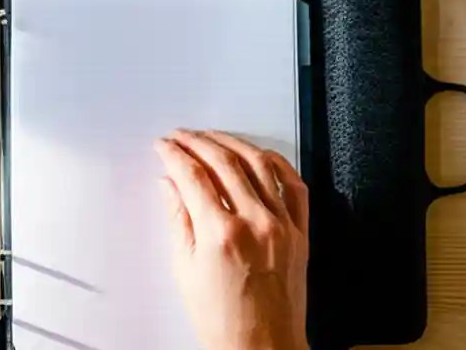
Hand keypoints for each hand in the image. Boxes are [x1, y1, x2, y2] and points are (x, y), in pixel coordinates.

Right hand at [154, 130, 308, 349]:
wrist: (263, 347)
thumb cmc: (223, 321)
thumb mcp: (185, 270)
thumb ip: (178, 219)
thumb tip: (169, 185)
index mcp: (221, 234)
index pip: (193, 175)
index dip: (175, 154)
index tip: (164, 146)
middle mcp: (255, 223)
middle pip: (224, 162)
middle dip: (198, 142)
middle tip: (181, 136)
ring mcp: (282, 225)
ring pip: (259, 164)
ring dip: (232, 143)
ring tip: (212, 137)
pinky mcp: (301, 232)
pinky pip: (293, 185)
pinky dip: (276, 162)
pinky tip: (259, 154)